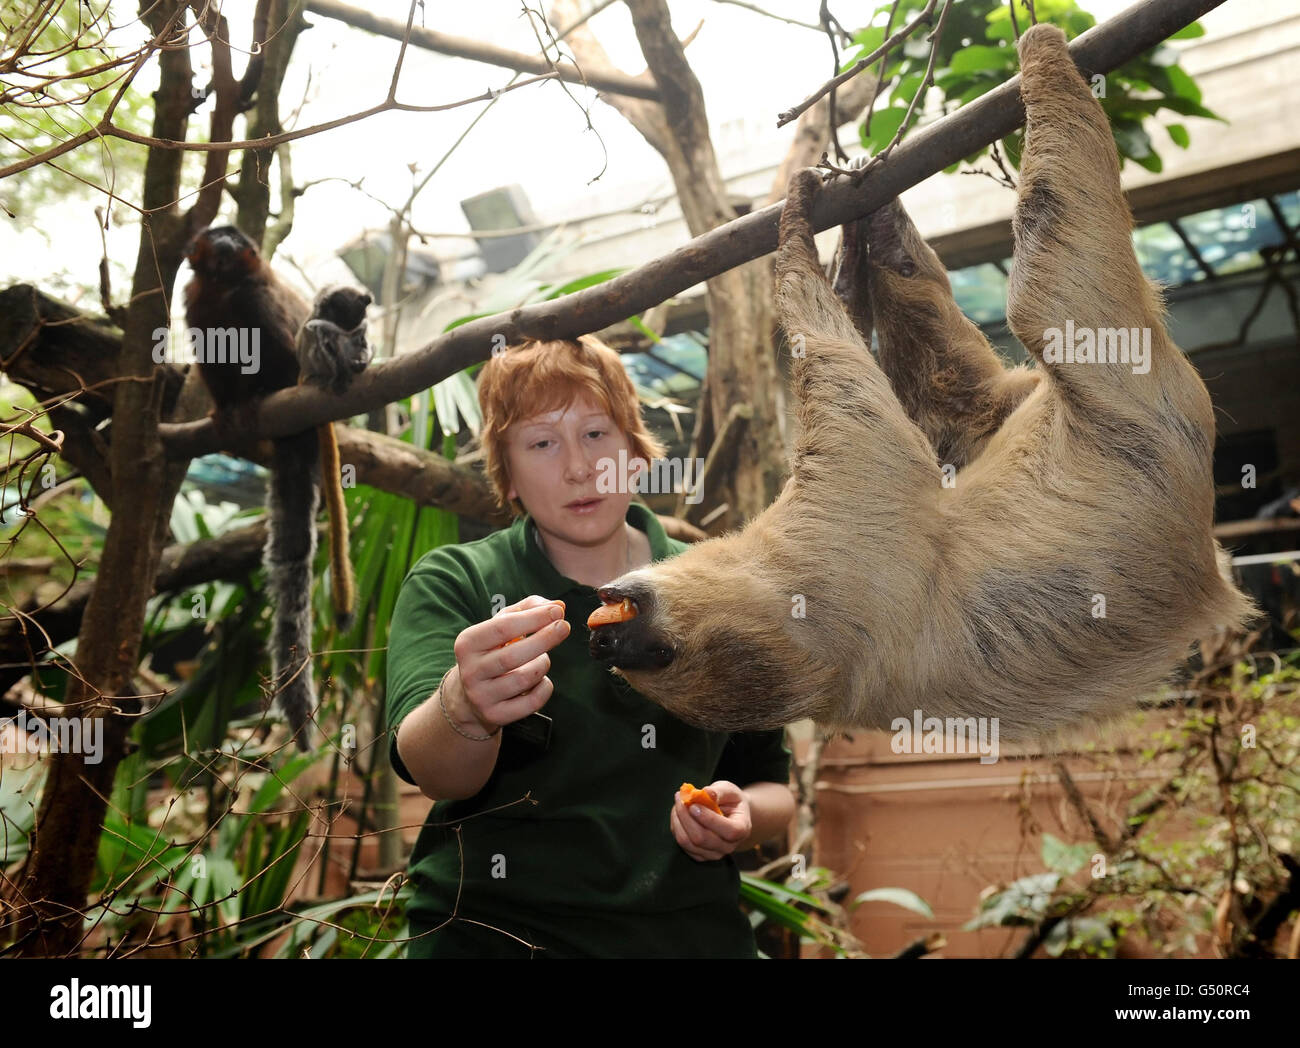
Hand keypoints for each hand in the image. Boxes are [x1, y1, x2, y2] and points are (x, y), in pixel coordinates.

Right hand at [446, 595, 569, 733]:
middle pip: (514, 655)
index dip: (534, 618)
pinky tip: (540, 680)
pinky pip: (532, 702)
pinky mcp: (495, 715)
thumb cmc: (493, 650)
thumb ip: (528, 609)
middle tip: (564, 627)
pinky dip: (544, 687)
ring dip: (543, 663)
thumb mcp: (502, 625)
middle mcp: (470, 671)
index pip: (503, 628)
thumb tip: (557, 605)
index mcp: (467, 643)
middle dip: (544, 639)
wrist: (471, 694)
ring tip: (543, 657)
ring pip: (525, 678)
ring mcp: (481, 696)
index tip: (557, 611)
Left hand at [670, 780, 751, 861]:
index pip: (728, 831)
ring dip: (678, 820)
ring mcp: (713, 854)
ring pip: (687, 842)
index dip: (709, 819)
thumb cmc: (730, 800)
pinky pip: (682, 843)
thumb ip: (719, 791)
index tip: (693, 805)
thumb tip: (706, 793)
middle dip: (686, 817)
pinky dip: (676, 826)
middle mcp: (728, 846)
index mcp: (742, 829)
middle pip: (701, 838)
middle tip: (679, 798)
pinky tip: (678, 813)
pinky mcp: (699, 855)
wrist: (730, 814)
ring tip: (678, 802)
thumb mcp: (729, 790)